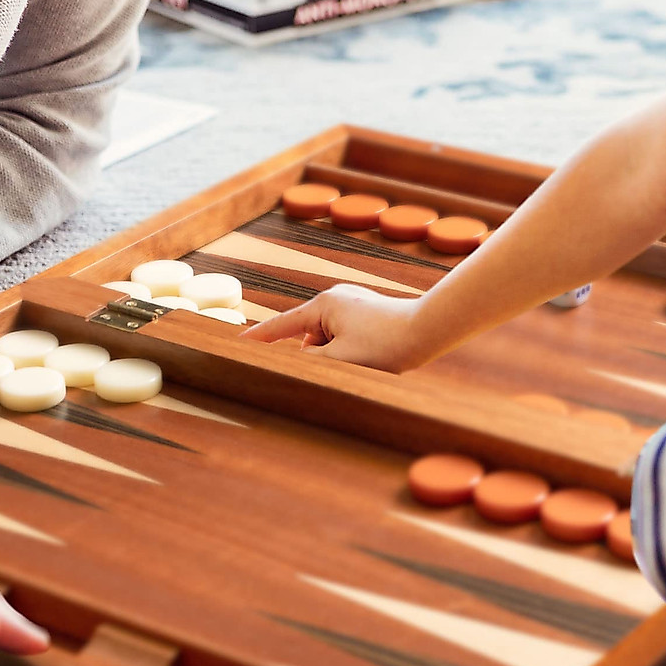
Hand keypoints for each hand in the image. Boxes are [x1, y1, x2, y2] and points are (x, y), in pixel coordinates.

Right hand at [242, 285, 424, 371]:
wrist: (428, 330)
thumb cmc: (387, 343)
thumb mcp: (341, 360)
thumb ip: (311, 363)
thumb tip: (300, 361)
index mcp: (323, 305)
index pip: (281, 326)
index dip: (258, 339)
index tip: (237, 345)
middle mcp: (335, 299)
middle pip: (309, 338)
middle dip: (318, 357)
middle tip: (343, 366)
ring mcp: (352, 305)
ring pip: (329, 341)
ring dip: (337, 357)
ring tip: (365, 362)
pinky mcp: (366, 314)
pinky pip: (345, 338)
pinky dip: (350, 352)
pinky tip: (371, 358)